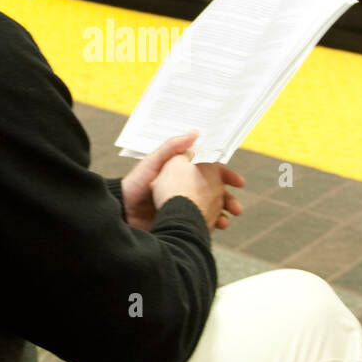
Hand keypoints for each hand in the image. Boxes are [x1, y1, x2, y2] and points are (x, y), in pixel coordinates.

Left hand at [122, 132, 243, 231]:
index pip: (210, 172)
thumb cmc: (135, 185)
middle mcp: (185, 189)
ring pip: (211, 210)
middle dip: (229, 200)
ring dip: (223, 214)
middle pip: (215, 193)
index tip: (239, 183)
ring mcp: (183, 206)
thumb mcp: (154, 161)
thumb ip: (173, 147)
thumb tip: (195, 133)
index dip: (226, 176)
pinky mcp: (180, 222)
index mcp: (182, 174)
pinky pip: (201, 223)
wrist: (122, 212)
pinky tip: (215, 228)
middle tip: (237, 208)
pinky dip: (210, 226)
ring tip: (226, 221)